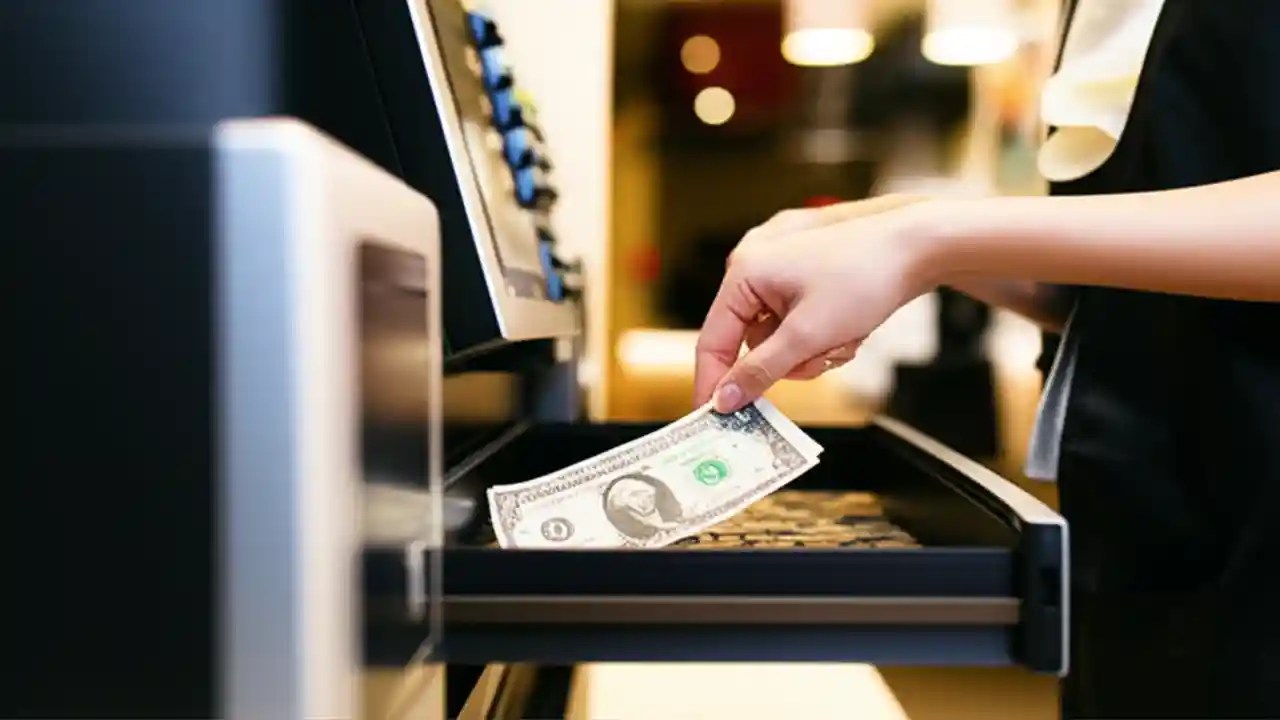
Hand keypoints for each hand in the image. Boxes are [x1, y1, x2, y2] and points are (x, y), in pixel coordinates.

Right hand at [693, 196, 938, 412]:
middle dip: (790, 358)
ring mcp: (780, 269)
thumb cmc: (865, 275)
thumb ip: (760, 371)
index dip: (714, 382)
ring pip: (778, 338)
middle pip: (753, 342)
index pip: (713, 340)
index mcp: (745, 271)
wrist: (918, 244)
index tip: (714, 417)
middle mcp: (755, 266)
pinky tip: (848, 324)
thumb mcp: (808, 335)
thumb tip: (724, 399)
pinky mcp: (803, 276)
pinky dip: (821, 334)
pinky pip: (796, 322)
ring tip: (844, 333)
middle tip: (822, 354)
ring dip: (811, 349)